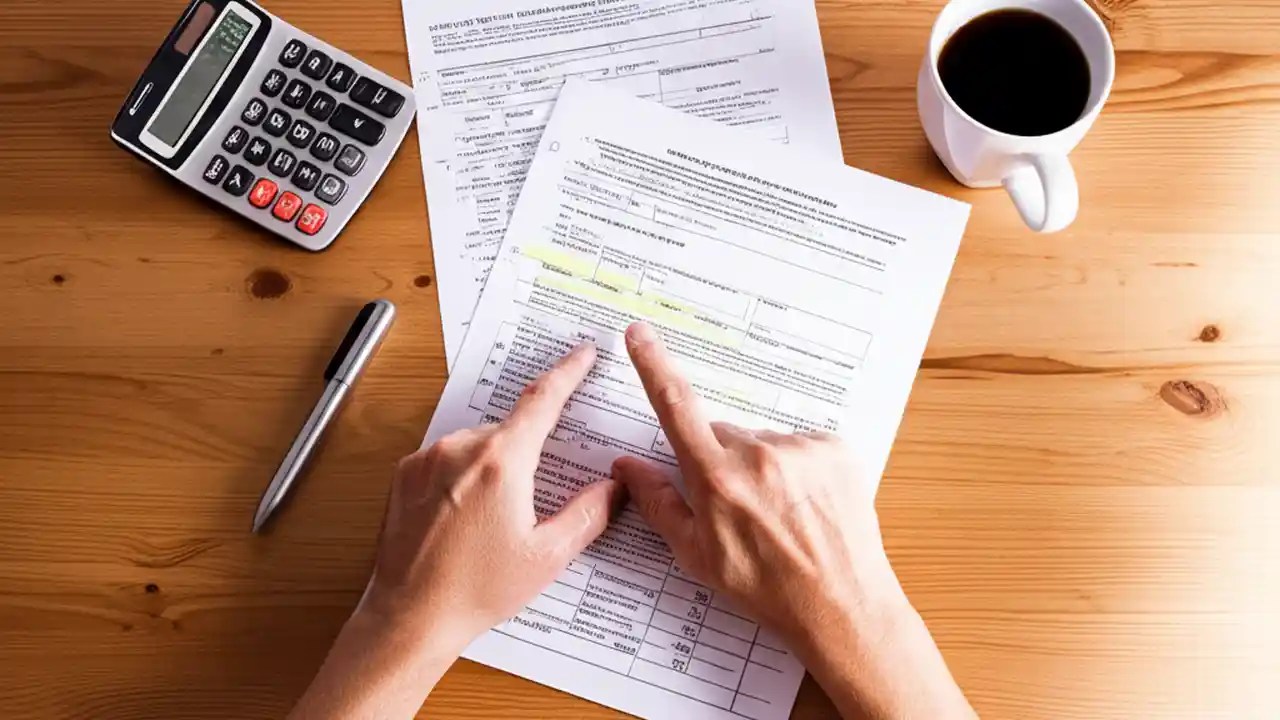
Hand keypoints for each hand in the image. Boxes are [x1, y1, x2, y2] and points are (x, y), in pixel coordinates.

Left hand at [289, 342, 625, 719]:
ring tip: (494, 522)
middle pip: (511, 429)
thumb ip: (589, 513)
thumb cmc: (476, 590)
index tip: (583, 354)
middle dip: (529, 454)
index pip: (543, 399)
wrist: (410, 616)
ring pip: (479, 445)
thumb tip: (614, 486)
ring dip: (495, 467)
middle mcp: (462, 448)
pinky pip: (447, 459)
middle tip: (535, 498)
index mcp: (502, 462)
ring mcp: (428, 459)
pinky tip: (467, 519)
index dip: (568, 372)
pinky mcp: (405, 473)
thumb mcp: (548, 556)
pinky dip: (464, 477)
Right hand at [613, 322, 974, 719]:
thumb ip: (659, 502)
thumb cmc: (765, 588)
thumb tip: (626, 466)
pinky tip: (803, 505)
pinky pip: (800, 445)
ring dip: (761, 466)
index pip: (675, 407)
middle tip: (736, 507)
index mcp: (716, 479)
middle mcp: (758, 455)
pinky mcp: (834, 449)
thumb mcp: (697, 555)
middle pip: (720, 434)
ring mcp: (800, 449)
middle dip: (718, 459)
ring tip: (778, 514)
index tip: (640, 333)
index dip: (653, 366)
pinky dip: (797, 468)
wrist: (840, 604)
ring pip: (761, 442)